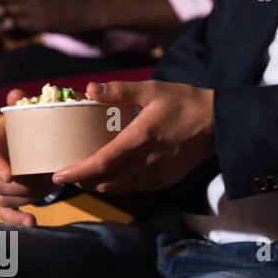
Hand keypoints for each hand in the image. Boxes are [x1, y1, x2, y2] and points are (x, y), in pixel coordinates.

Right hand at [0, 89, 50, 225]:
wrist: (39, 145)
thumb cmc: (34, 129)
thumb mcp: (29, 116)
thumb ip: (23, 105)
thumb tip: (17, 94)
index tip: (10, 174)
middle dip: (19, 186)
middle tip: (43, 181)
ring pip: (4, 198)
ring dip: (27, 197)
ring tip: (50, 187)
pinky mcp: (9, 199)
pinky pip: (6, 214)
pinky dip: (17, 219)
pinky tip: (32, 222)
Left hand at [51, 80, 215, 193]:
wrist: (219, 122)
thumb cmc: (185, 102)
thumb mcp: (153, 90)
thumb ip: (120, 90)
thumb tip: (89, 88)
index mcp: (141, 138)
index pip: (102, 162)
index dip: (77, 171)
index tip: (58, 174)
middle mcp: (148, 161)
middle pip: (106, 182)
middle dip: (83, 181)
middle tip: (68, 173)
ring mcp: (158, 173)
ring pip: (120, 188)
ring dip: (100, 185)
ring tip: (88, 175)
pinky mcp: (167, 179)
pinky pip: (136, 188)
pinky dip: (120, 185)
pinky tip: (116, 175)